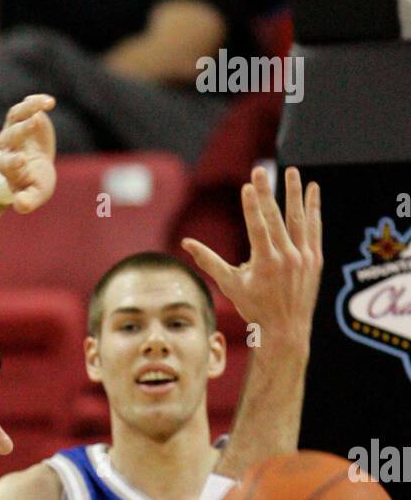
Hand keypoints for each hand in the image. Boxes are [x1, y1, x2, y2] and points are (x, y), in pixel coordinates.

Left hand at [0, 93, 55, 214]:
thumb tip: (20, 205)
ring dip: (27, 109)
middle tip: (35, 122)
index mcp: (9, 168)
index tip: (22, 160)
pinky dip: (36, 102)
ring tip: (43, 107)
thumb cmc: (35, 183)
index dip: (12, 162)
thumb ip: (28, 201)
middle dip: (20, 130)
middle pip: (8, 137)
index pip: (6, 165)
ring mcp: (13, 130)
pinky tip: (49, 102)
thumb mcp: (35, 194)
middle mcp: (7, 148)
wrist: (35, 167)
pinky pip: (25, 106)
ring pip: (14, 116)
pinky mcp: (22, 118)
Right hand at [181, 166, 322, 343]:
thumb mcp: (229, 285)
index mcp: (265, 263)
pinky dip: (314, 208)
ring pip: (298, 218)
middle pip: (275, 218)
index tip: (248, 185)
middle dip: (267, 192)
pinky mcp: (315, 259)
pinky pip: (314, 228)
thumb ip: (209, 260)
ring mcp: (303, 257)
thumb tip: (186, 243)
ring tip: (291, 171)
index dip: (252, 205)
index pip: (257, 227)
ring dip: (295, 193)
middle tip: (260, 170)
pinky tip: (312, 189)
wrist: (285, 329)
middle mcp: (286, 258)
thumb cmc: (254, 308)